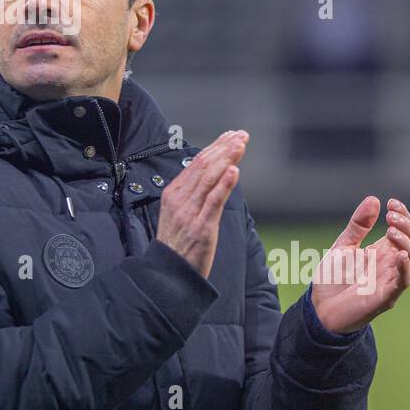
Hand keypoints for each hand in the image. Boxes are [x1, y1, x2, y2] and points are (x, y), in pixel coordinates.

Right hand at [156, 130, 248, 277]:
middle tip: (241, 135)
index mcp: (174, 193)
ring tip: (240, 145)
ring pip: (210, 179)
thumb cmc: (177, 244)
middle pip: (204, 166)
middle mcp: (180, 199)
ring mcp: (190, 213)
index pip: (196, 162)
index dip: (215, 147)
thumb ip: (192, 194)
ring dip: (227, 159)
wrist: (168, 273)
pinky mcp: (201, 227)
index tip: (230, 136)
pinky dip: (224, 184)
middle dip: (224, 148)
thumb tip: (212, 175)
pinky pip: (214, 201)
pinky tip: (234, 171)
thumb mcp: (178, 213)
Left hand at [310, 196, 409, 333]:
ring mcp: (390, 281)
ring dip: (406, 243)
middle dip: (408, 227)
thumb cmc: (333, 279)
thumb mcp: (343, 245)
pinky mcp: (385, 297)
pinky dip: (404, 268)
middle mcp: (390, 266)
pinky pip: (402, 283)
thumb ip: (359, 226)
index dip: (404, 215)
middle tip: (391, 215)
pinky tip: (399, 254)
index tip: (391, 202)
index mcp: (383, 252)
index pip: (405, 232)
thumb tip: (374, 199)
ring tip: (390, 230)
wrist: (319, 309)